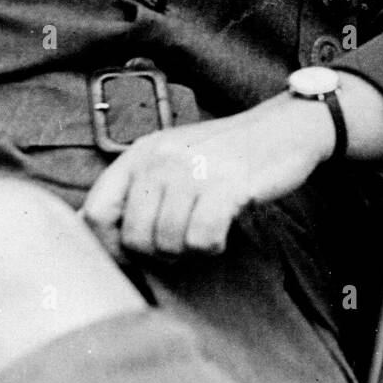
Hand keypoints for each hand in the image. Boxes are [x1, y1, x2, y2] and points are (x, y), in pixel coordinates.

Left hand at [80, 95, 333, 259]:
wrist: (285, 127)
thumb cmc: (228, 152)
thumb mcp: (175, 157)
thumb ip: (140, 187)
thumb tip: (97, 232)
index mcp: (142, 153)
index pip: (96, 213)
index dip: (110, 245)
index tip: (133, 254)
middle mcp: (162, 159)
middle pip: (133, 238)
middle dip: (159, 253)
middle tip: (182, 242)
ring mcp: (194, 171)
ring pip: (167, 243)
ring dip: (189, 251)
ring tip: (206, 232)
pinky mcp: (226, 185)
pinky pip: (202, 239)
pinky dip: (212, 246)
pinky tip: (222, 233)